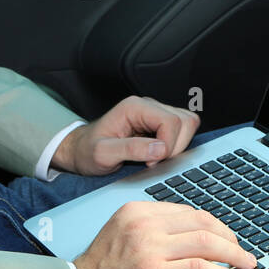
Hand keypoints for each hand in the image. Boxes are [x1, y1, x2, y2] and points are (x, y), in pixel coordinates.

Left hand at [51, 95, 199, 176]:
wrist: (80, 151)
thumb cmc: (88, 151)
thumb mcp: (103, 154)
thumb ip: (131, 150)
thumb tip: (160, 149)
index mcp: (134, 107)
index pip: (171, 121)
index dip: (168, 145)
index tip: (152, 162)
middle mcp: (147, 106)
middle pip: (185, 121)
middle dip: (176, 146)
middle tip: (154, 161)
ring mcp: (155, 114)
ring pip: (188, 124)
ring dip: (178, 145)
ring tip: (156, 158)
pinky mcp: (159, 125)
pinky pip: (183, 131)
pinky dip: (177, 145)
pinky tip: (159, 155)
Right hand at [72, 200, 255, 268]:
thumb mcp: (121, 238)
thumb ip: (152, 232)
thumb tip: (192, 238)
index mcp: (136, 212)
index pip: (188, 212)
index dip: (215, 226)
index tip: (228, 239)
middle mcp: (142, 223)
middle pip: (201, 223)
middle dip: (229, 238)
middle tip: (242, 253)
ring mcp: (147, 247)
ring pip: (206, 242)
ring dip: (233, 255)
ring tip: (245, 266)